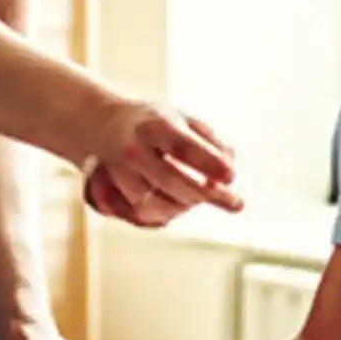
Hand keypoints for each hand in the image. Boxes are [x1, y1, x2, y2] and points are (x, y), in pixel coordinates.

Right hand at [79, 102, 243, 227]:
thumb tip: (229, 166)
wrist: (106, 125)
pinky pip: (136, 218)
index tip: (232, 177)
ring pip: (152, 205)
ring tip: (196, 200)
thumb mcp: (187, 121)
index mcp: (155, 125)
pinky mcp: (105, 193)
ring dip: (182, 208)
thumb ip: (212, 142)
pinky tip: (174, 209)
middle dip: (203, 195)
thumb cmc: (158, 125)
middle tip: (235, 203)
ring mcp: (117, 173)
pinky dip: (160, 218)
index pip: (182, 146)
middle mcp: (132, 149)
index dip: (209, 163)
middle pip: (169, 180)